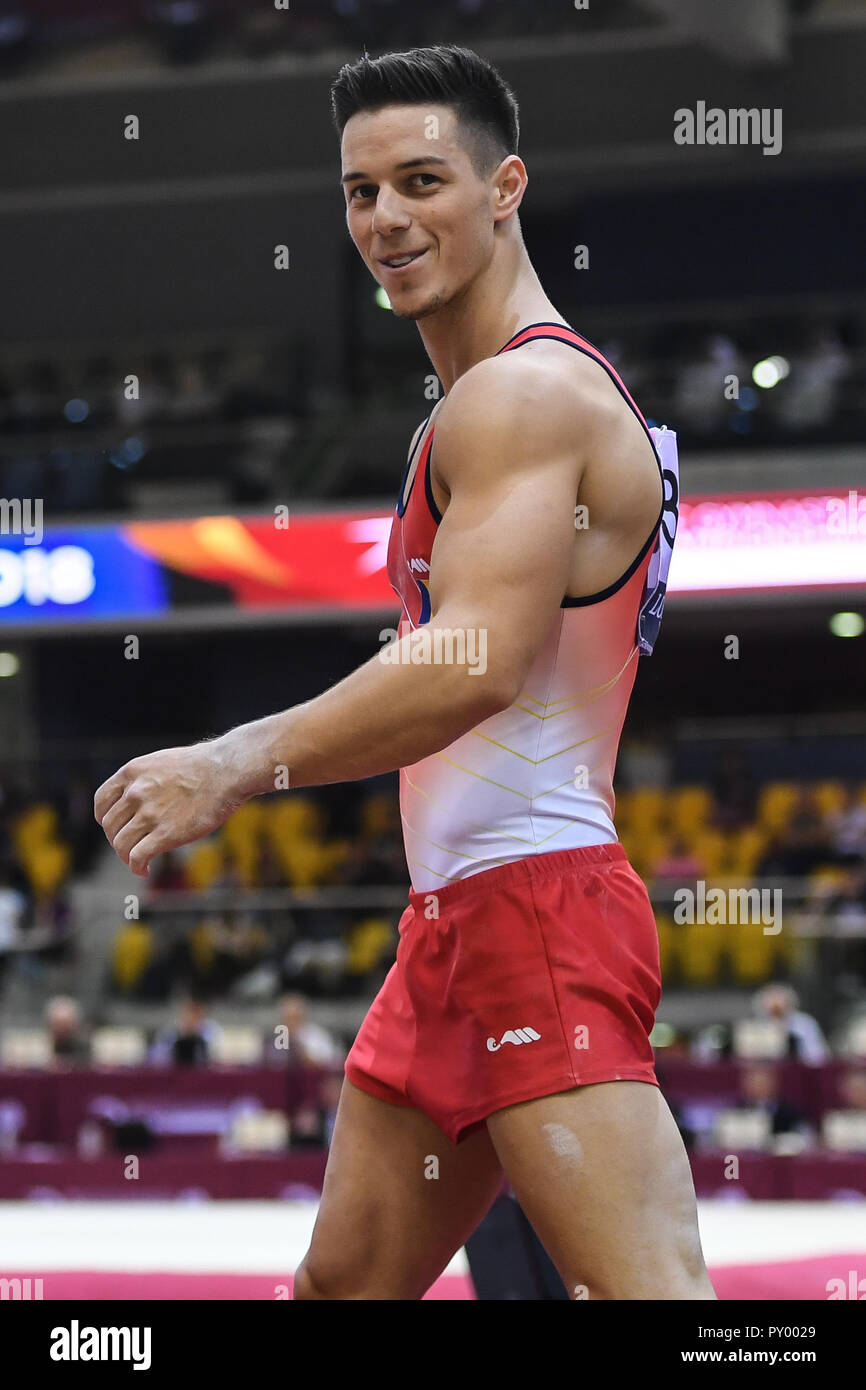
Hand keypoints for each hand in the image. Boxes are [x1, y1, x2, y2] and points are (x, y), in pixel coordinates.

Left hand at [94, 741, 243, 877]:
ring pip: (121, 844)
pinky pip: (137, 856)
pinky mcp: (166, 833)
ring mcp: (150, 813)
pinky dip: (136, 867)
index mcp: (132, 772)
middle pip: (110, 826)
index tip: (114, 827)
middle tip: (131, 846)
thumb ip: (145, 779)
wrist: (227, 771)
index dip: (104, 818)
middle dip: (117, 839)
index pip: (101, 801)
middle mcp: (135, 792)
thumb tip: (139, 799)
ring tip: (138, 861)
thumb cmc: (203, 766)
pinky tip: (144, 870)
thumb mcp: (163, 762)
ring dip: (126, 856)